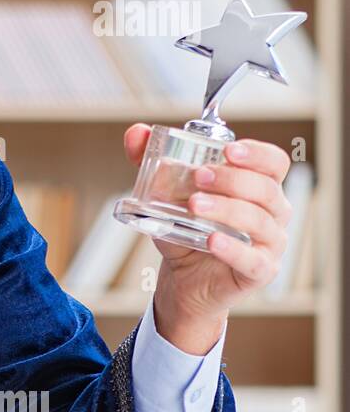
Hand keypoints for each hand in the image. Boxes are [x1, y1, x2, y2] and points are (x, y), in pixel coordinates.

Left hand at [123, 124, 292, 351]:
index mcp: (258, 187)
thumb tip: (136, 133)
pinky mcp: (260, 271)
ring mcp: (270, 243)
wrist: (182, 278)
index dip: (257, 153)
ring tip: (193, 205)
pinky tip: (212, 240)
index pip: (274, 163)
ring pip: (260, 221)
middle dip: (232, 179)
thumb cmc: (185, 230)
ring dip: (227, 209)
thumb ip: (151, 162)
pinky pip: (254, 259)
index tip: (228, 150)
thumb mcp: (165, 194)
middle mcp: (272, 212)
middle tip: (199, 177)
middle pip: (266, 189)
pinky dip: (233, 248)